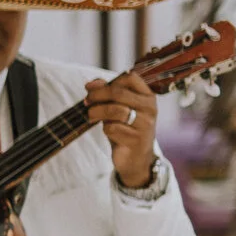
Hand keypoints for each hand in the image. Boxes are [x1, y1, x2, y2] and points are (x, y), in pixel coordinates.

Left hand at [85, 72, 158, 188]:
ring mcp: (145, 124)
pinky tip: (107, 131)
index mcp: (147, 96)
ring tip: (91, 117)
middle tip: (86, 102)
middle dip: (96, 95)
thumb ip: (106, 92)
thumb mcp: (117, 107)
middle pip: (118, 92)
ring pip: (115, 110)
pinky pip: (112, 128)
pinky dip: (105, 128)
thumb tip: (91, 84)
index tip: (91, 88)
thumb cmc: (125, 128)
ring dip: (96, 112)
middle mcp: (150, 108)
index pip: (130, 77)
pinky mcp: (136, 140)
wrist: (135, 158)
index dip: (108, 81)